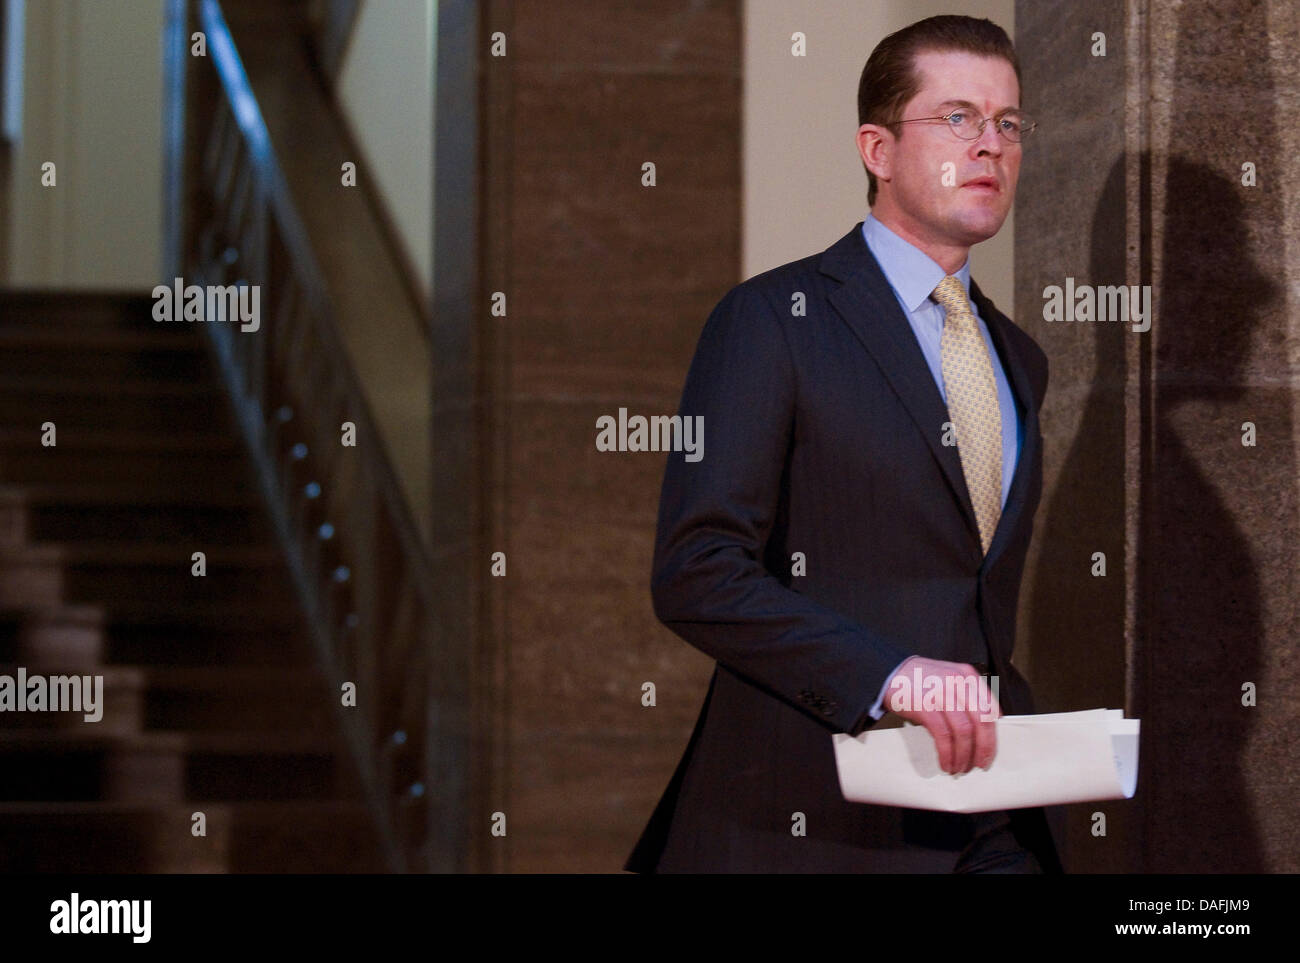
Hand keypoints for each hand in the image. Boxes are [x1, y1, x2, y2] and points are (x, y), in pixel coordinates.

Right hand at [883, 656, 999, 774]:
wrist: (888, 672)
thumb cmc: (918, 679)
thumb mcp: (948, 678)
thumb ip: (965, 696)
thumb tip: (979, 730)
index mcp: (968, 676)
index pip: (991, 709)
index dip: (993, 735)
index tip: (989, 750)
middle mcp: (958, 683)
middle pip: (982, 721)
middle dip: (984, 748)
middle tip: (979, 764)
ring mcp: (942, 694)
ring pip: (964, 731)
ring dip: (964, 755)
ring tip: (959, 767)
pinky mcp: (925, 706)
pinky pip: (943, 736)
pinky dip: (947, 753)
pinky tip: (945, 763)